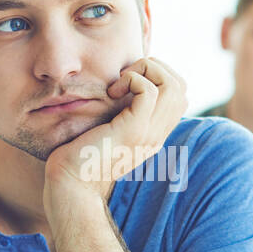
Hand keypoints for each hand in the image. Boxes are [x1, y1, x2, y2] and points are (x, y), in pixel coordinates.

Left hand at [42, 56, 188, 208]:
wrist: (71, 184)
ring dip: (145, 70)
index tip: (129, 81)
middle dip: (155, 68)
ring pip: (172, 85)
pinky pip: (149, 91)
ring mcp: (148, 133)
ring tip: (120, 83)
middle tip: (125, 77)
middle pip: (181, 86)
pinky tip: (111, 92)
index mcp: (155, 134)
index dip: (159, 76)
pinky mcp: (132, 130)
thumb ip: (119, 115)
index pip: (180, 95)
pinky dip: (132, 80)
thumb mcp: (107, 131)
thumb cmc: (80, 157)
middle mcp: (157, 134)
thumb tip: (116, 89)